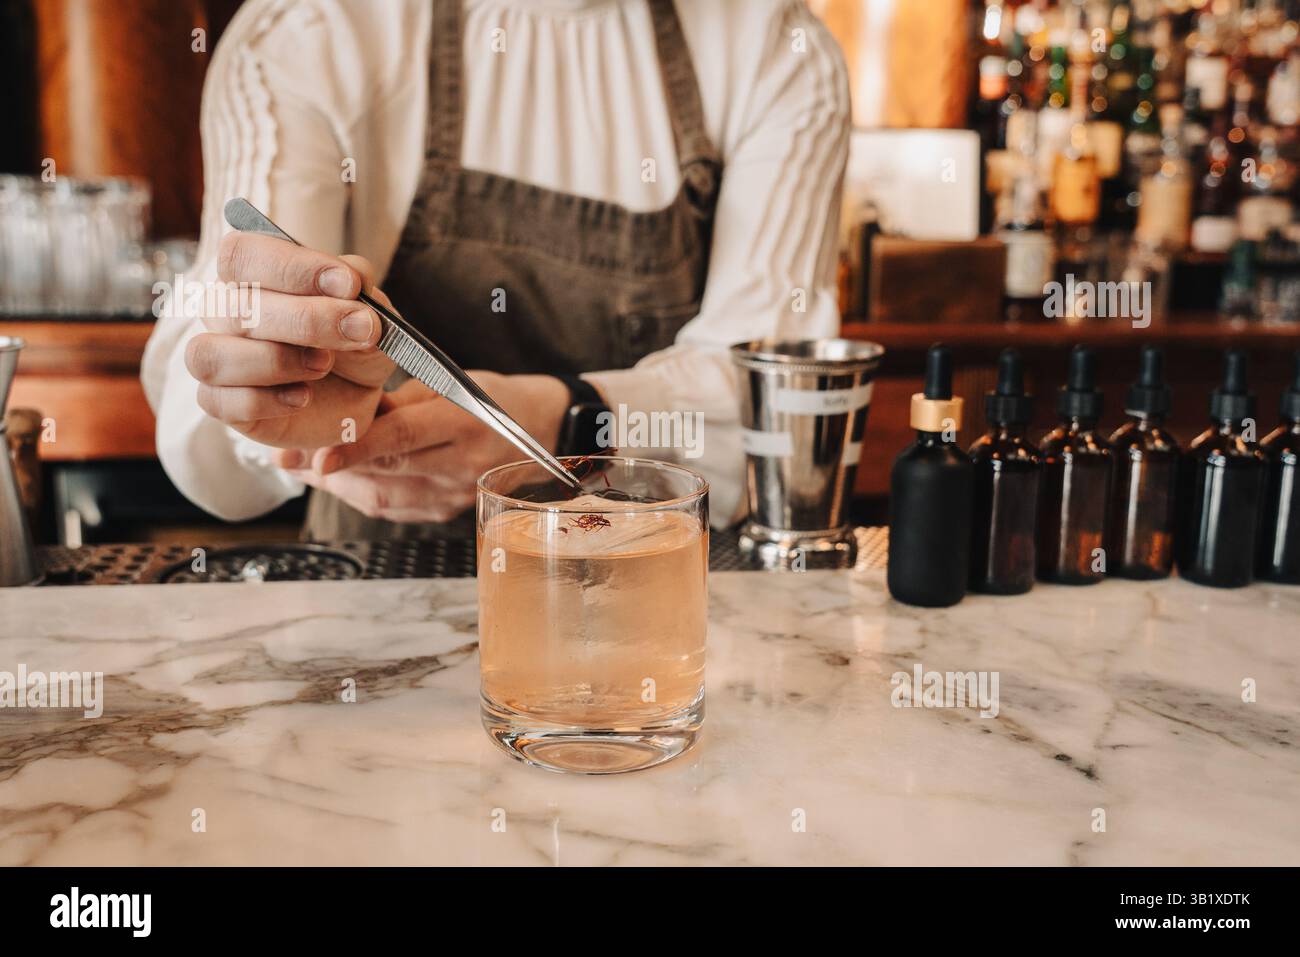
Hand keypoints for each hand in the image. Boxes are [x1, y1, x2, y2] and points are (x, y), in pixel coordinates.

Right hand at [184, 232, 397, 448]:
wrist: (358, 397)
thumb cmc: (353, 343)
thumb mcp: (369, 312)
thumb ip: (360, 289)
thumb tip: (353, 274)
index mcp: (251, 274)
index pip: (241, 254)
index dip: (293, 267)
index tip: (349, 285)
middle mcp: (223, 312)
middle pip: (235, 306)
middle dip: (306, 319)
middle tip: (360, 329)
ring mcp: (216, 360)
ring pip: (211, 355)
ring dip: (275, 361)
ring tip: (323, 364)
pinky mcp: (221, 404)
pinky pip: (220, 402)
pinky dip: (266, 401)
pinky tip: (304, 397)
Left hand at [274, 372, 570, 522]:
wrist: (539, 430)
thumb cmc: (491, 398)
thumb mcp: (449, 383)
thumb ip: (399, 402)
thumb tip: (341, 413)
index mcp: (465, 424)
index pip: (402, 438)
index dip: (355, 449)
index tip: (315, 455)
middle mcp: (461, 466)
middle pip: (385, 470)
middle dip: (330, 465)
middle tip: (287, 453)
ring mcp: (455, 495)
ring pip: (382, 497)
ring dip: (337, 482)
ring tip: (304, 464)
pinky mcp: (447, 511)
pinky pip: (393, 508)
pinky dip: (359, 493)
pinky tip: (339, 478)